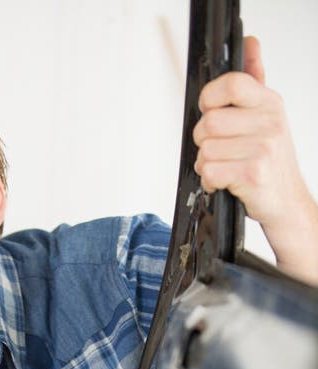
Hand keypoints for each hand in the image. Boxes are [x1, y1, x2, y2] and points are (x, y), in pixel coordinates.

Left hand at [193, 36, 317, 282]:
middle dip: (203, 141)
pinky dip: (209, 181)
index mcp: (270, 103)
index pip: (232, 84)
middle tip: (218, 150)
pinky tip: (223, 182)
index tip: (209, 110)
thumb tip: (250, 44)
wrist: (286, 203)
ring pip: (205, 150)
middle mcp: (269, 122)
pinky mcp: (252, 173)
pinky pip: (210, 171)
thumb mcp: (267, 117)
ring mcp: (262, 148)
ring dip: (206, 164)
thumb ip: (254, 82)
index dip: (210, 98)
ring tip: (224, 168)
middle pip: (209, 123)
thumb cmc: (270, 163)